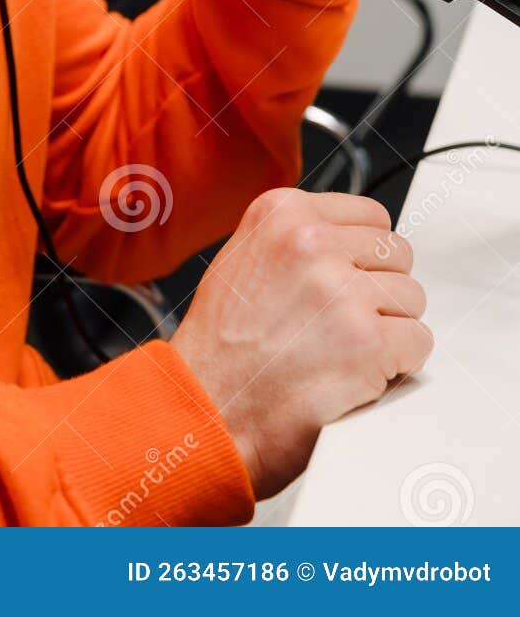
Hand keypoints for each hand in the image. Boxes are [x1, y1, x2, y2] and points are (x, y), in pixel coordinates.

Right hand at [170, 186, 431, 498]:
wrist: (207, 410)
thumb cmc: (220, 347)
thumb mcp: (245, 259)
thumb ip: (297, 239)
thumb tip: (354, 244)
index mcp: (282, 213)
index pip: (371, 216)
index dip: (366, 256)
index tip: (350, 282)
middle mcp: (312, 241)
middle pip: (397, 255)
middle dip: (380, 291)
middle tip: (344, 324)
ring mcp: (341, 290)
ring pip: (411, 299)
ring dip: (389, 329)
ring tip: (342, 351)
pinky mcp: (367, 341)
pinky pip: (418, 342)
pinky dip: (397, 365)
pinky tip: (356, 374)